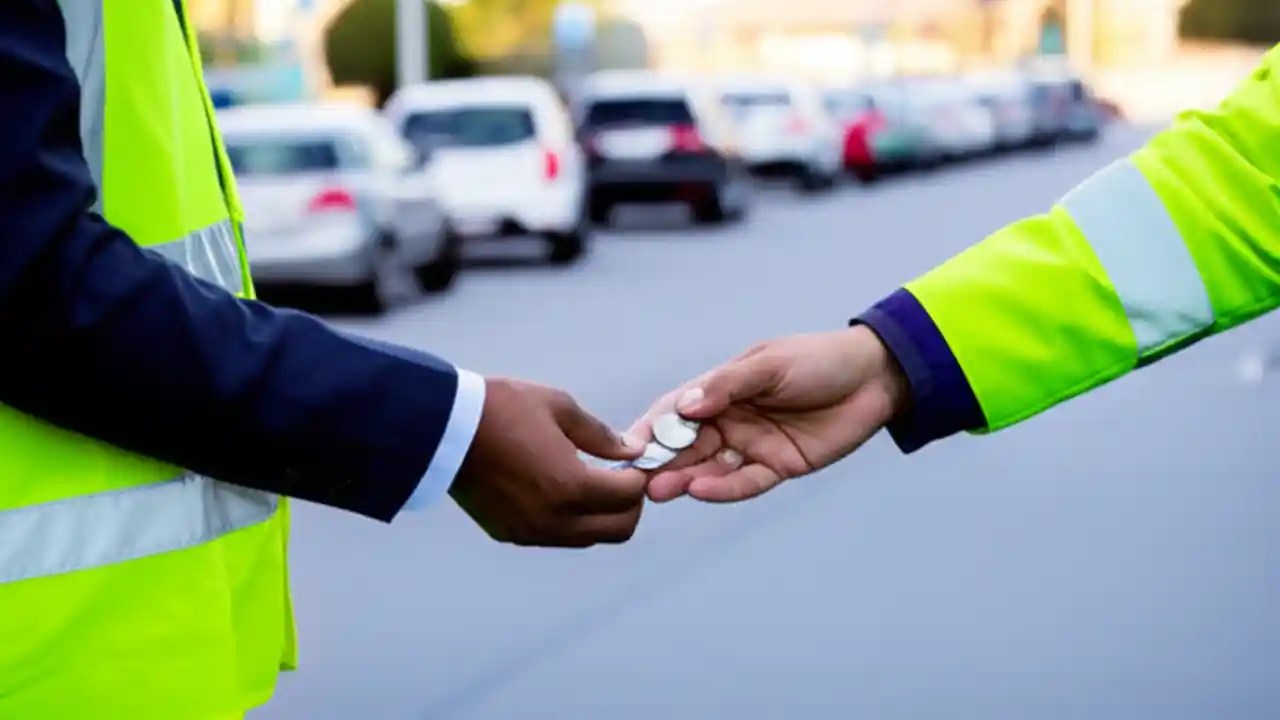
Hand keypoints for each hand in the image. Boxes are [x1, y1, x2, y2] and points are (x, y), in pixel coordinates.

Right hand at [450, 377, 646, 547]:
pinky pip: (557, 537)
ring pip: (588, 538)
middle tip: (621, 478)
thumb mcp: (559, 407)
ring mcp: (532, 531)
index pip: (629, 496)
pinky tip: (562, 490)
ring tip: (593, 482)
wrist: (442, 428)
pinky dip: (572, 520)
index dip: (639, 477)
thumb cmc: (502, 409)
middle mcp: (555, 519)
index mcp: (571, 486)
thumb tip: (631, 452)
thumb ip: (600, 435)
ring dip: (601, 515)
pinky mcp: (511, 534)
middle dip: (629, 504)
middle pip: (618, 529)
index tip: (635, 462)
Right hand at [628, 326, 909, 503]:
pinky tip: (701, 490)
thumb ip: (727, 386)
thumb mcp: (770, 364)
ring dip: (685, 479)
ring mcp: (753, 445)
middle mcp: (731, 420)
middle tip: (639, 480)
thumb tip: (685, 406)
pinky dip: (724, 488)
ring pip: (710, 467)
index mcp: (721, 389)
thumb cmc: (820, 360)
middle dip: (662, 462)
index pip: (676, 411)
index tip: (629, 446)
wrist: (876, 378)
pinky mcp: (779, 466)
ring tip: (661, 491)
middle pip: (688, 445)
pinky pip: (746, 481)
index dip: (652, 428)